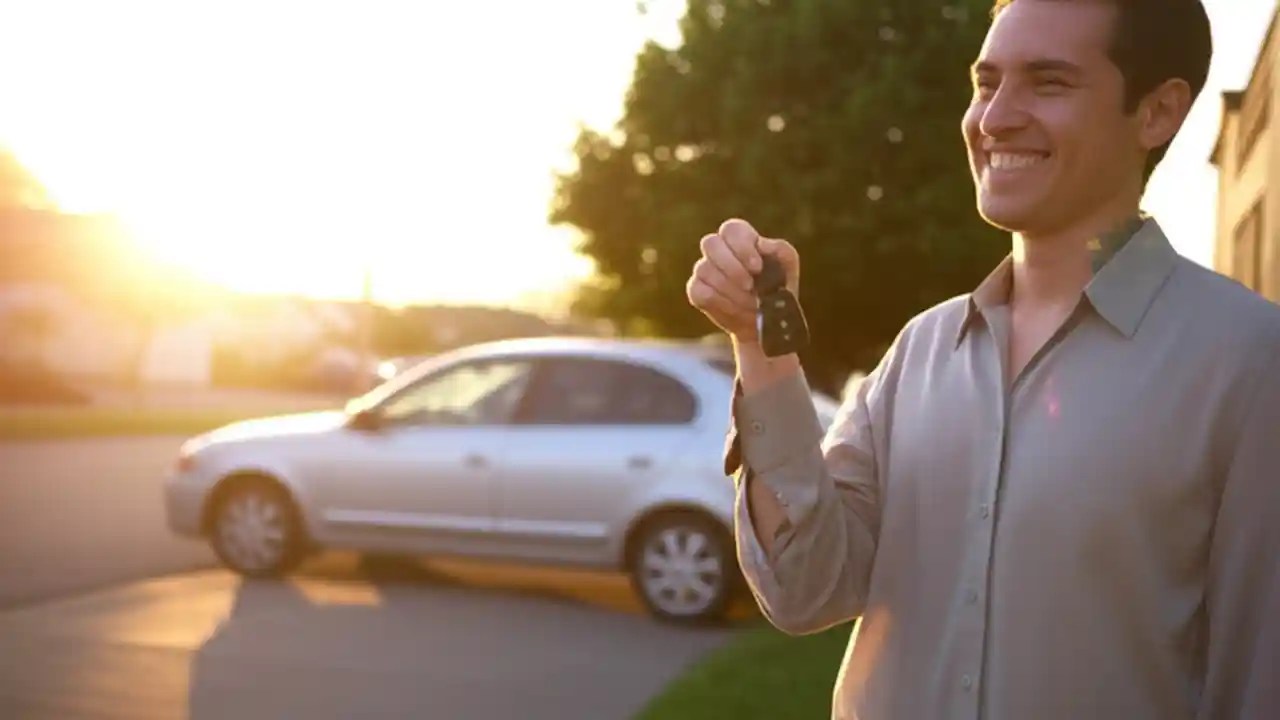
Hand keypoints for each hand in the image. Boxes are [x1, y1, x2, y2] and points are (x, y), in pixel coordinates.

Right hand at [686, 218, 799, 342]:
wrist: (767, 321)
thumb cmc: (778, 288)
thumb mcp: (787, 266)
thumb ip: (779, 250)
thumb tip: (761, 243)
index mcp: (740, 238)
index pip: (731, 229)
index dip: (742, 247)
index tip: (757, 268)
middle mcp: (718, 250)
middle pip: (710, 243)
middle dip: (731, 266)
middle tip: (750, 285)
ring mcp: (704, 269)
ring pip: (705, 269)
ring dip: (730, 289)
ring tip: (749, 303)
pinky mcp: (697, 290)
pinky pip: (700, 291)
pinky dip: (719, 302)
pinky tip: (735, 308)